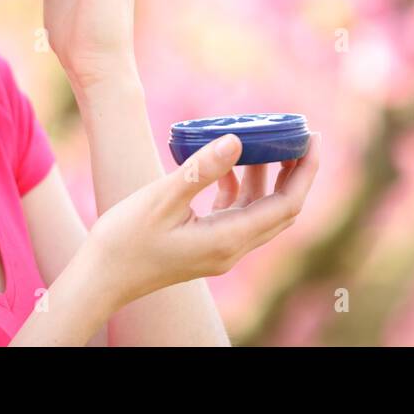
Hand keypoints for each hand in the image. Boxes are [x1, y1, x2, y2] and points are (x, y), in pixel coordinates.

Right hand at [85, 131, 322, 306]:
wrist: (101, 278)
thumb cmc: (125, 239)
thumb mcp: (162, 198)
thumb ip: (201, 170)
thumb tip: (237, 141)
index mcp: (228, 239)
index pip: (286, 204)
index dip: (305, 171)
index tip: (312, 138)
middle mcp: (232, 249)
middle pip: (282, 209)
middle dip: (296, 172)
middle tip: (301, 135)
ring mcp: (220, 250)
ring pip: (260, 212)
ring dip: (269, 178)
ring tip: (267, 141)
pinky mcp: (205, 246)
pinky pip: (237, 215)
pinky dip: (242, 189)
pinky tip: (230, 165)